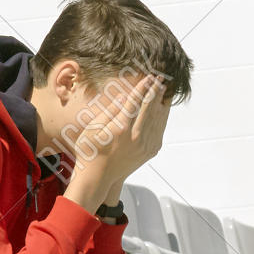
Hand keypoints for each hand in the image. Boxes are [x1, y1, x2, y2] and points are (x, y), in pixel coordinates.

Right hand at [63, 74, 169, 213]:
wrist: (98, 177)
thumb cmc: (90, 151)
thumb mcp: (93, 128)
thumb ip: (110, 111)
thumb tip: (124, 96)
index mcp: (121, 128)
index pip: (135, 101)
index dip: (143, 86)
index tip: (148, 76)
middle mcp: (136, 136)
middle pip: (150, 107)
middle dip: (155, 90)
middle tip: (160, 77)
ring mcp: (145, 145)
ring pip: (158, 118)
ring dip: (161, 102)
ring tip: (163, 89)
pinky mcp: (150, 151)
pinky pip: (160, 130)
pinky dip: (163, 117)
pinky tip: (162, 108)